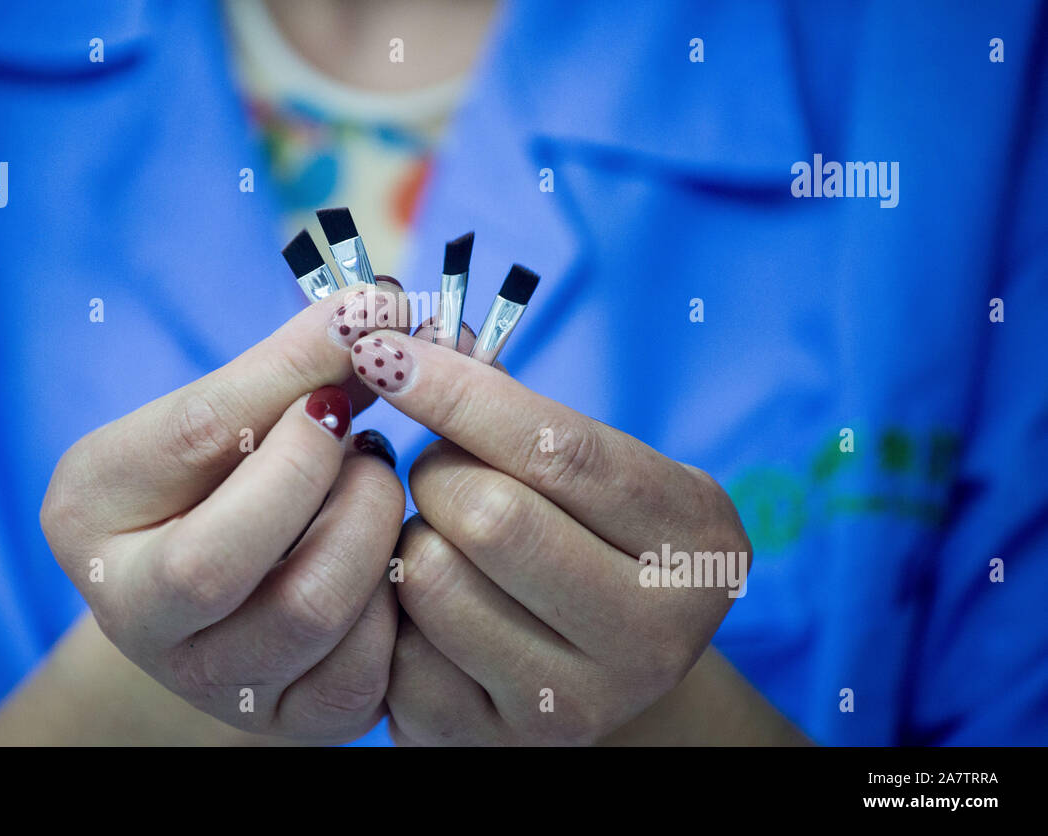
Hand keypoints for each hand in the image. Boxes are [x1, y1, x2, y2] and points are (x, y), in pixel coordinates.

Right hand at [40, 283, 407, 743]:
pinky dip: (396, 600)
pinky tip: (386, 556)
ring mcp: (212, 683)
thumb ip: (289, 364)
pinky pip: (363, 671)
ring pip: (311, 610)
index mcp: (89, 515)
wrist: (228, 593)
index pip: (193, 440)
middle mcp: (132, 616)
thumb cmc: (219, 480)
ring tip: (372, 485)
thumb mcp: (222, 415)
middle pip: (225, 556)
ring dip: (371, 525)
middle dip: (320, 472)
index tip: (363, 327)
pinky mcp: (292, 720)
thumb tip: (384, 302)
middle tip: (357, 434)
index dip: (291, 383)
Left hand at [348, 328, 750, 745]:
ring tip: (444, 543)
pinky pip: (398, 651)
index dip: (461, 391)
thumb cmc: (585, 535)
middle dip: (440, 474)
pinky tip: (427, 607)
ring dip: (413, 541)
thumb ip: (512, 406)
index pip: (562, 450)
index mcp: (694, 538)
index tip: (384, 349)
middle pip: (489, 517)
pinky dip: (393, 611)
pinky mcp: (496, 743)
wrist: (602, 668)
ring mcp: (578, 704)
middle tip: (445, 474)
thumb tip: (411, 337)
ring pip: (432, 580)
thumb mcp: (592, 468)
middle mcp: (655, 633)